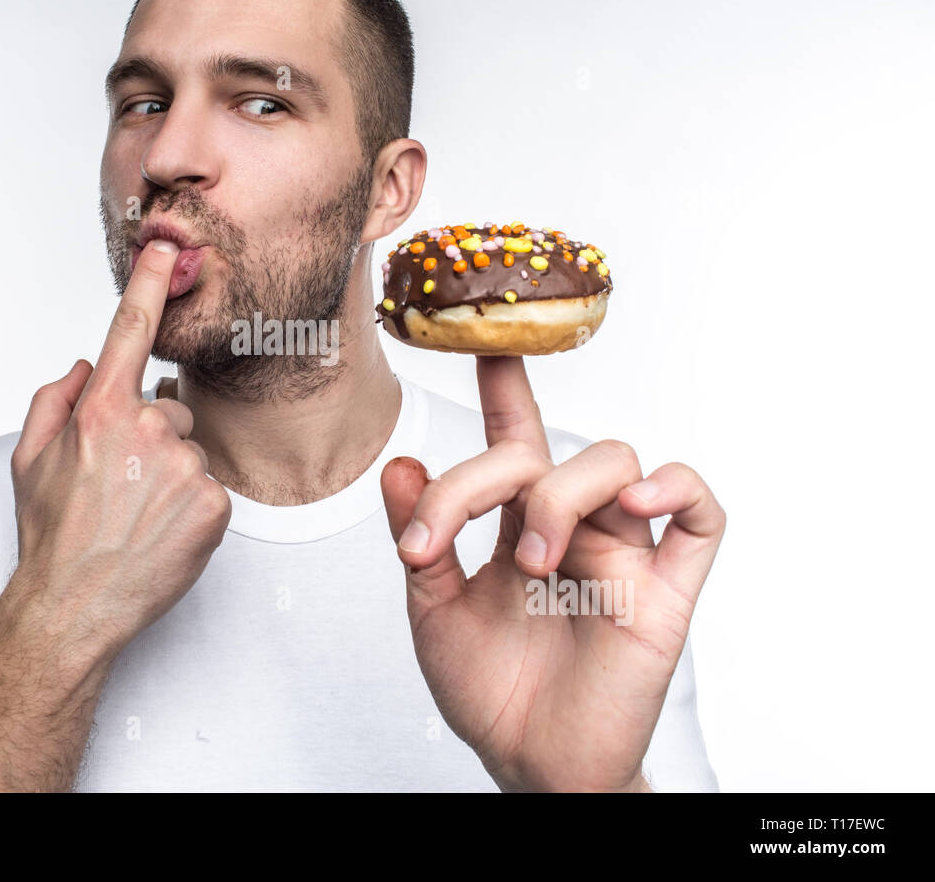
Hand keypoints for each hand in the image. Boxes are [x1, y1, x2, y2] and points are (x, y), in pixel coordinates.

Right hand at [6, 239, 232, 661]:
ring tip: (138, 516)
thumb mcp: (27, 459)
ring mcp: (183, 466)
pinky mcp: (213, 503)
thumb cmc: (49, 535)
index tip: (168, 249)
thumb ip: (52, 398)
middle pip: (169, 410)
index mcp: (98, 411)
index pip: (129, 332)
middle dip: (150, 439)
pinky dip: (191, 507)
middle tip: (120, 487)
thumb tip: (84, 363)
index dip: (150, 284)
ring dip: (170, 476)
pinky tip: (161, 531)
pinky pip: (209, 487)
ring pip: (189, 451)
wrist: (73, 606)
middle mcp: (145, 429)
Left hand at [380, 356, 724, 791]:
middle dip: (482, 478)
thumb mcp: (434, 609)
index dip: (502, 384)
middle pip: (547, 449)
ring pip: (616, 462)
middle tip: (435, 542)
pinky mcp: (665, 589)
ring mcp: (621, 552)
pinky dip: (677, 489)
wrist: (529, 763)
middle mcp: (571, 525)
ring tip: (530, 561)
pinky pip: (700, 515)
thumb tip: (397, 463)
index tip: (479, 334)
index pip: (512, 438)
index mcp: (517, 523)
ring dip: (563, 495)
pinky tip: (638, 500)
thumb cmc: (490, 688)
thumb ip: (421, 535)